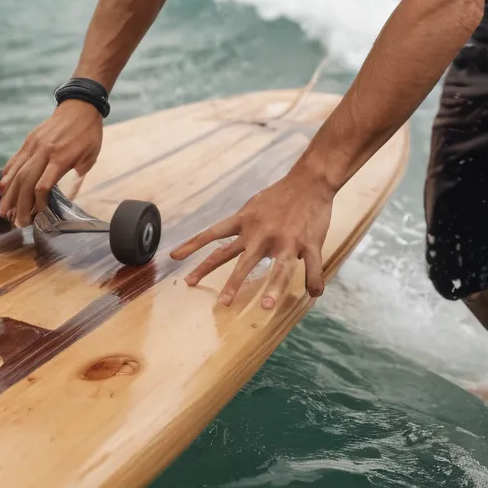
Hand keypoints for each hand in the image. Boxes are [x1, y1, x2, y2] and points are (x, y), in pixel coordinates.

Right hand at [0, 101, 102, 227]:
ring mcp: (33, 145)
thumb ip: (77, 178)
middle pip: (25, 182)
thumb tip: (69, 199)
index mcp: (61, 158)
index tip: (39, 215)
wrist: (79, 106)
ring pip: (16, 173)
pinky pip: (14, 161)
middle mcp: (44, 152)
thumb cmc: (88, 134)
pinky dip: (7, 176)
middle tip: (17, 222)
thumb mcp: (90, 158)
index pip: (43, 186)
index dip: (38, 204)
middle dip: (19, 205)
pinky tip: (3, 189)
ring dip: (8, 195)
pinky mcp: (28, 141)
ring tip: (3, 212)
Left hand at [170, 167, 333, 308]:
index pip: (213, 234)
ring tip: (266, 306)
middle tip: (222, 303)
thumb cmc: (279, 195)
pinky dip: (313, 283)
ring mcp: (286, 240)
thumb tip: (230, 242)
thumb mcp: (253, 206)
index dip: (192, 245)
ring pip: (279, 268)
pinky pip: (312, 267)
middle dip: (232, 283)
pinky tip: (312, 295)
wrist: (309, 181)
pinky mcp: (309, 243)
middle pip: (244, 260)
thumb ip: (243, 227)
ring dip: (274, 288)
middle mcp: (262, 233)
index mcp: (245, 222)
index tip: (174, 258)